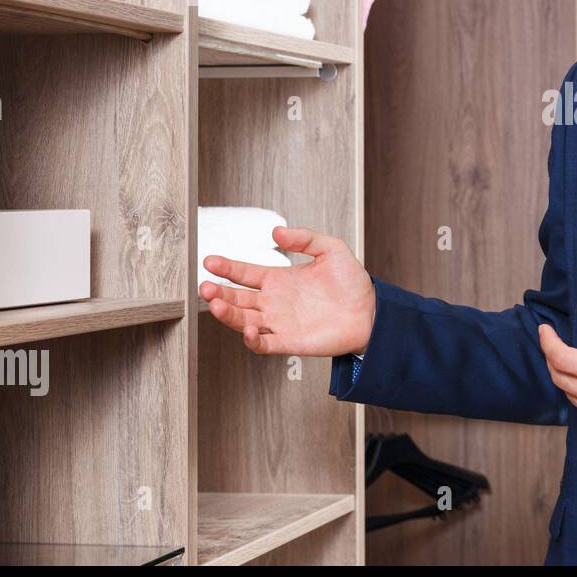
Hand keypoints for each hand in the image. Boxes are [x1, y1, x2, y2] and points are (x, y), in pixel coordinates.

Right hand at [200, 225, 375, 356]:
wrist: (370, 311)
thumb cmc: (351, 283)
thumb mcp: (331, 250)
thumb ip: (305, 238)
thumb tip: (277, 232)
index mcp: (279, 279)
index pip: (245, 273)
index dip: (227, 267)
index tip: (210, 261)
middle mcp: (274, 302)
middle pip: (237, 298)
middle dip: (218, 293)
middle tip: (205, 287)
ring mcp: (279, 322)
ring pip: (243, 320)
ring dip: (228, 314)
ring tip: (216, 305)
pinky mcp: (289, 341)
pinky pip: (264, 344)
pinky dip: (252, 339)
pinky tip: (247, 329)